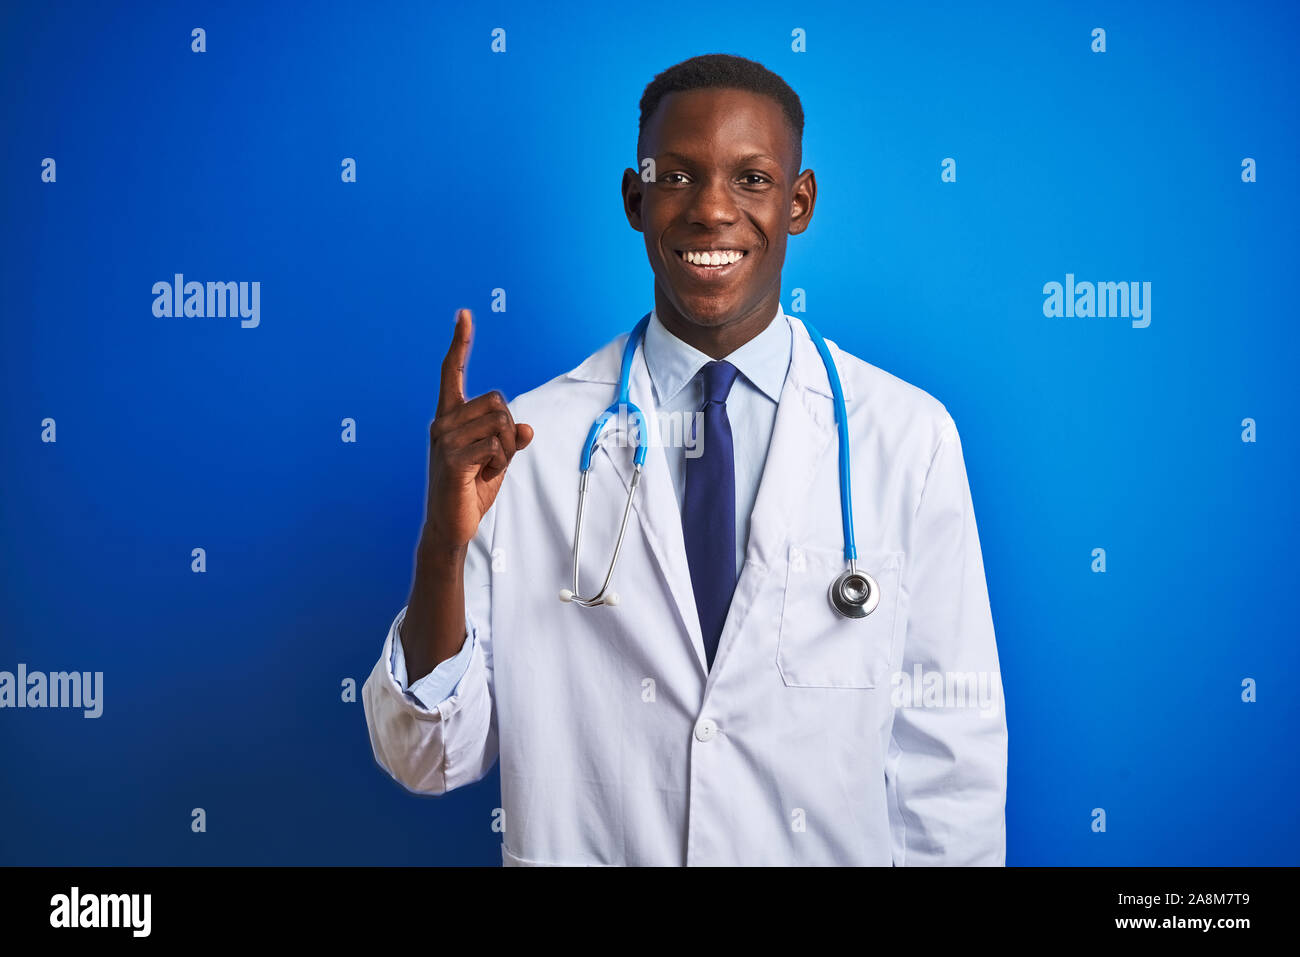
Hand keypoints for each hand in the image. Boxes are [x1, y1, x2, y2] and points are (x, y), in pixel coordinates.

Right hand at [421, 309, 533, 552]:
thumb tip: (527, 428)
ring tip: (487, 469)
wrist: (451, 526)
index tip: (463, 315)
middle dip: (509, 430)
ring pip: (501, 424)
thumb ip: (508, 440)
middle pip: (498, 401)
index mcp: (450, 418)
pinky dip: (500, 463)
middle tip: (495, 458)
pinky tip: (483, 477)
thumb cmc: (471, 490)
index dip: (460, 344)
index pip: (452, 373)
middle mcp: (443, 423)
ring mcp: (445, 440)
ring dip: (506, 450)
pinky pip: (496, 446)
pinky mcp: (453, 459)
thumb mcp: (496, 460)